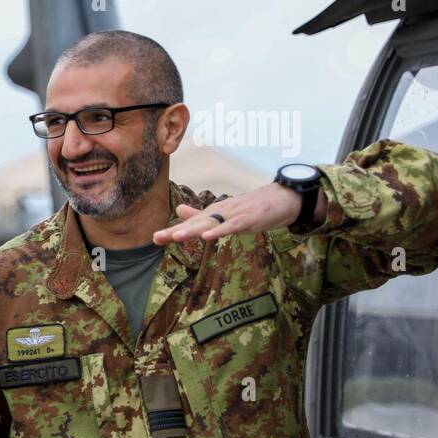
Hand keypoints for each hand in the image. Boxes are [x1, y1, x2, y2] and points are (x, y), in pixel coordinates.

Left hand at [153, 183, 304, 244]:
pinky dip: (220, 231)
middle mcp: (220, 212)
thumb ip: (201, 214)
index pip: (190, 224)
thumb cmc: (252, 207)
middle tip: (157, 237)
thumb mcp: (224, 213)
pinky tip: (208, 236)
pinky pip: (232, 226)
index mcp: (214, 213)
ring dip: (194, 230)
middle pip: (196, 223)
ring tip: (175, 236)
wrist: (281, 198)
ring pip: (211, 223)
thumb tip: (179, 211)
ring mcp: (234, 215)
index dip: (173, 230)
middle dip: (176, 231)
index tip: (155, 238)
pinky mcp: (249, 219)